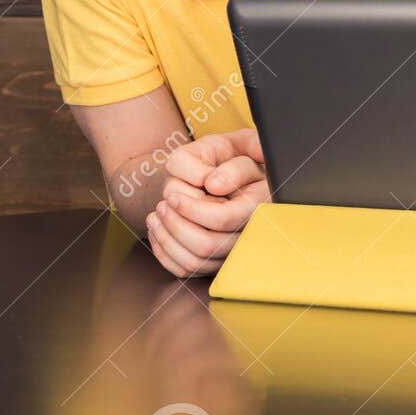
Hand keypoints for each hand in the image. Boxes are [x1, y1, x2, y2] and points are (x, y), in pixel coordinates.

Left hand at [147, 129, 269, 277]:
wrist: (238, 168)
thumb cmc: (238, 154)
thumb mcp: (244, 145)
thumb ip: (234, 165)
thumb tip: (213, 185)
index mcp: (258, 206)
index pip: (221, 219)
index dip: (192, 209)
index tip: (173, 196)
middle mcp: (247, 233)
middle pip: (205, 246)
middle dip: (176, 225)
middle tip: (162, 206)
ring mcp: (231, 249)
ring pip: (193, 262)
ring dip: (166, 238)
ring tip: (156, 215)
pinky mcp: (215, 259)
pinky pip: (185, 269)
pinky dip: (164, 252)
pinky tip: (158, 229)